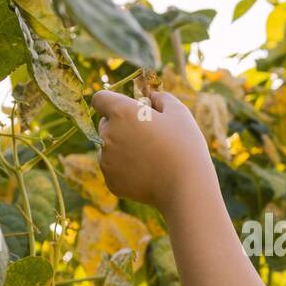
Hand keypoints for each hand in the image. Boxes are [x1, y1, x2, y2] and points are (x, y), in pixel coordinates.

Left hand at [91, 88, 214, 213]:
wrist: (186, 187)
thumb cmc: (185, 146)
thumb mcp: (178, 112)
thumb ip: (161, 98)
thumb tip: (151, 97)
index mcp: (121, 112)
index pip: (100, 99)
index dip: (112, 102)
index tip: (127, 109)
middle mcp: (107, 135)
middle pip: (105, 124)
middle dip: (121, 126)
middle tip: (147, 136)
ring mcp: (106, 160)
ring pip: (108, 148)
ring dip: (123, 149)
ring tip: (150, 158)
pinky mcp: (111, 181)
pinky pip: (114, 170)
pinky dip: (126, 170)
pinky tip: (148, 173)